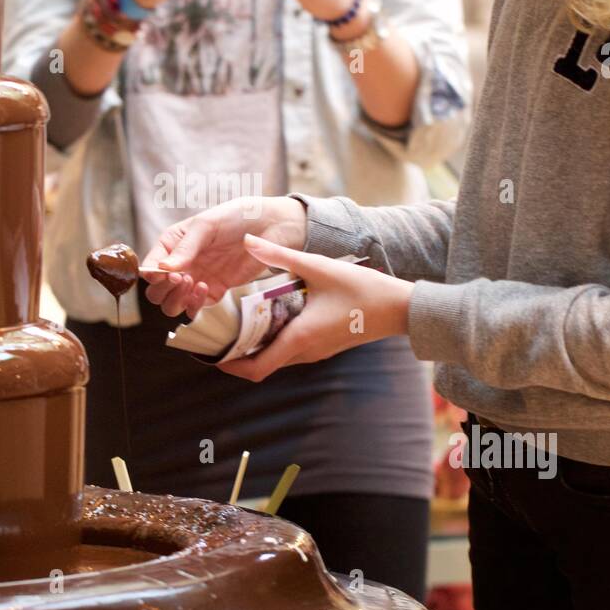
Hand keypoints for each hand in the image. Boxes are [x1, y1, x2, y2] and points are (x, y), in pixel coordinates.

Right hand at [140, 196, 306, 317]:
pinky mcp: (214, 292)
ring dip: (177, 300)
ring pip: (171, 305)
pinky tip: (206, 289)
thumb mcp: (207, 225)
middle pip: (156, 291)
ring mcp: (196, 280)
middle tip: (182, 278)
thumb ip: (185, 248)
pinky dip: (195, 305)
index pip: (149, 265)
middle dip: (164, 290)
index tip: (168, 273)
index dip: (153, 274)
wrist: (270, 227)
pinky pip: (194, 308)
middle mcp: (180, 264)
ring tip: (194, 283)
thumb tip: (163, 269)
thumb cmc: (236, 217)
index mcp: (172, 244)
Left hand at [219, 234, 412, 381]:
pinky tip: (266, 316)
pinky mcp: (322, 345)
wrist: (400, 308)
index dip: (228, 365)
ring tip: (234, 321)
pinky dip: (271, 340)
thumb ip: (280, 256)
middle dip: (235, 353)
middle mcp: (305, 352)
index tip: (209, 352)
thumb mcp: (319, 267)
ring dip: (253, 346)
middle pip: (260, 365)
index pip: (255, 368)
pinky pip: (289, 349)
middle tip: (215, 332)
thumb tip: (248, 241)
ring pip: (275, 357)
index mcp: (300, 338)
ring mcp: (315, 352)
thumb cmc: (363, 289)